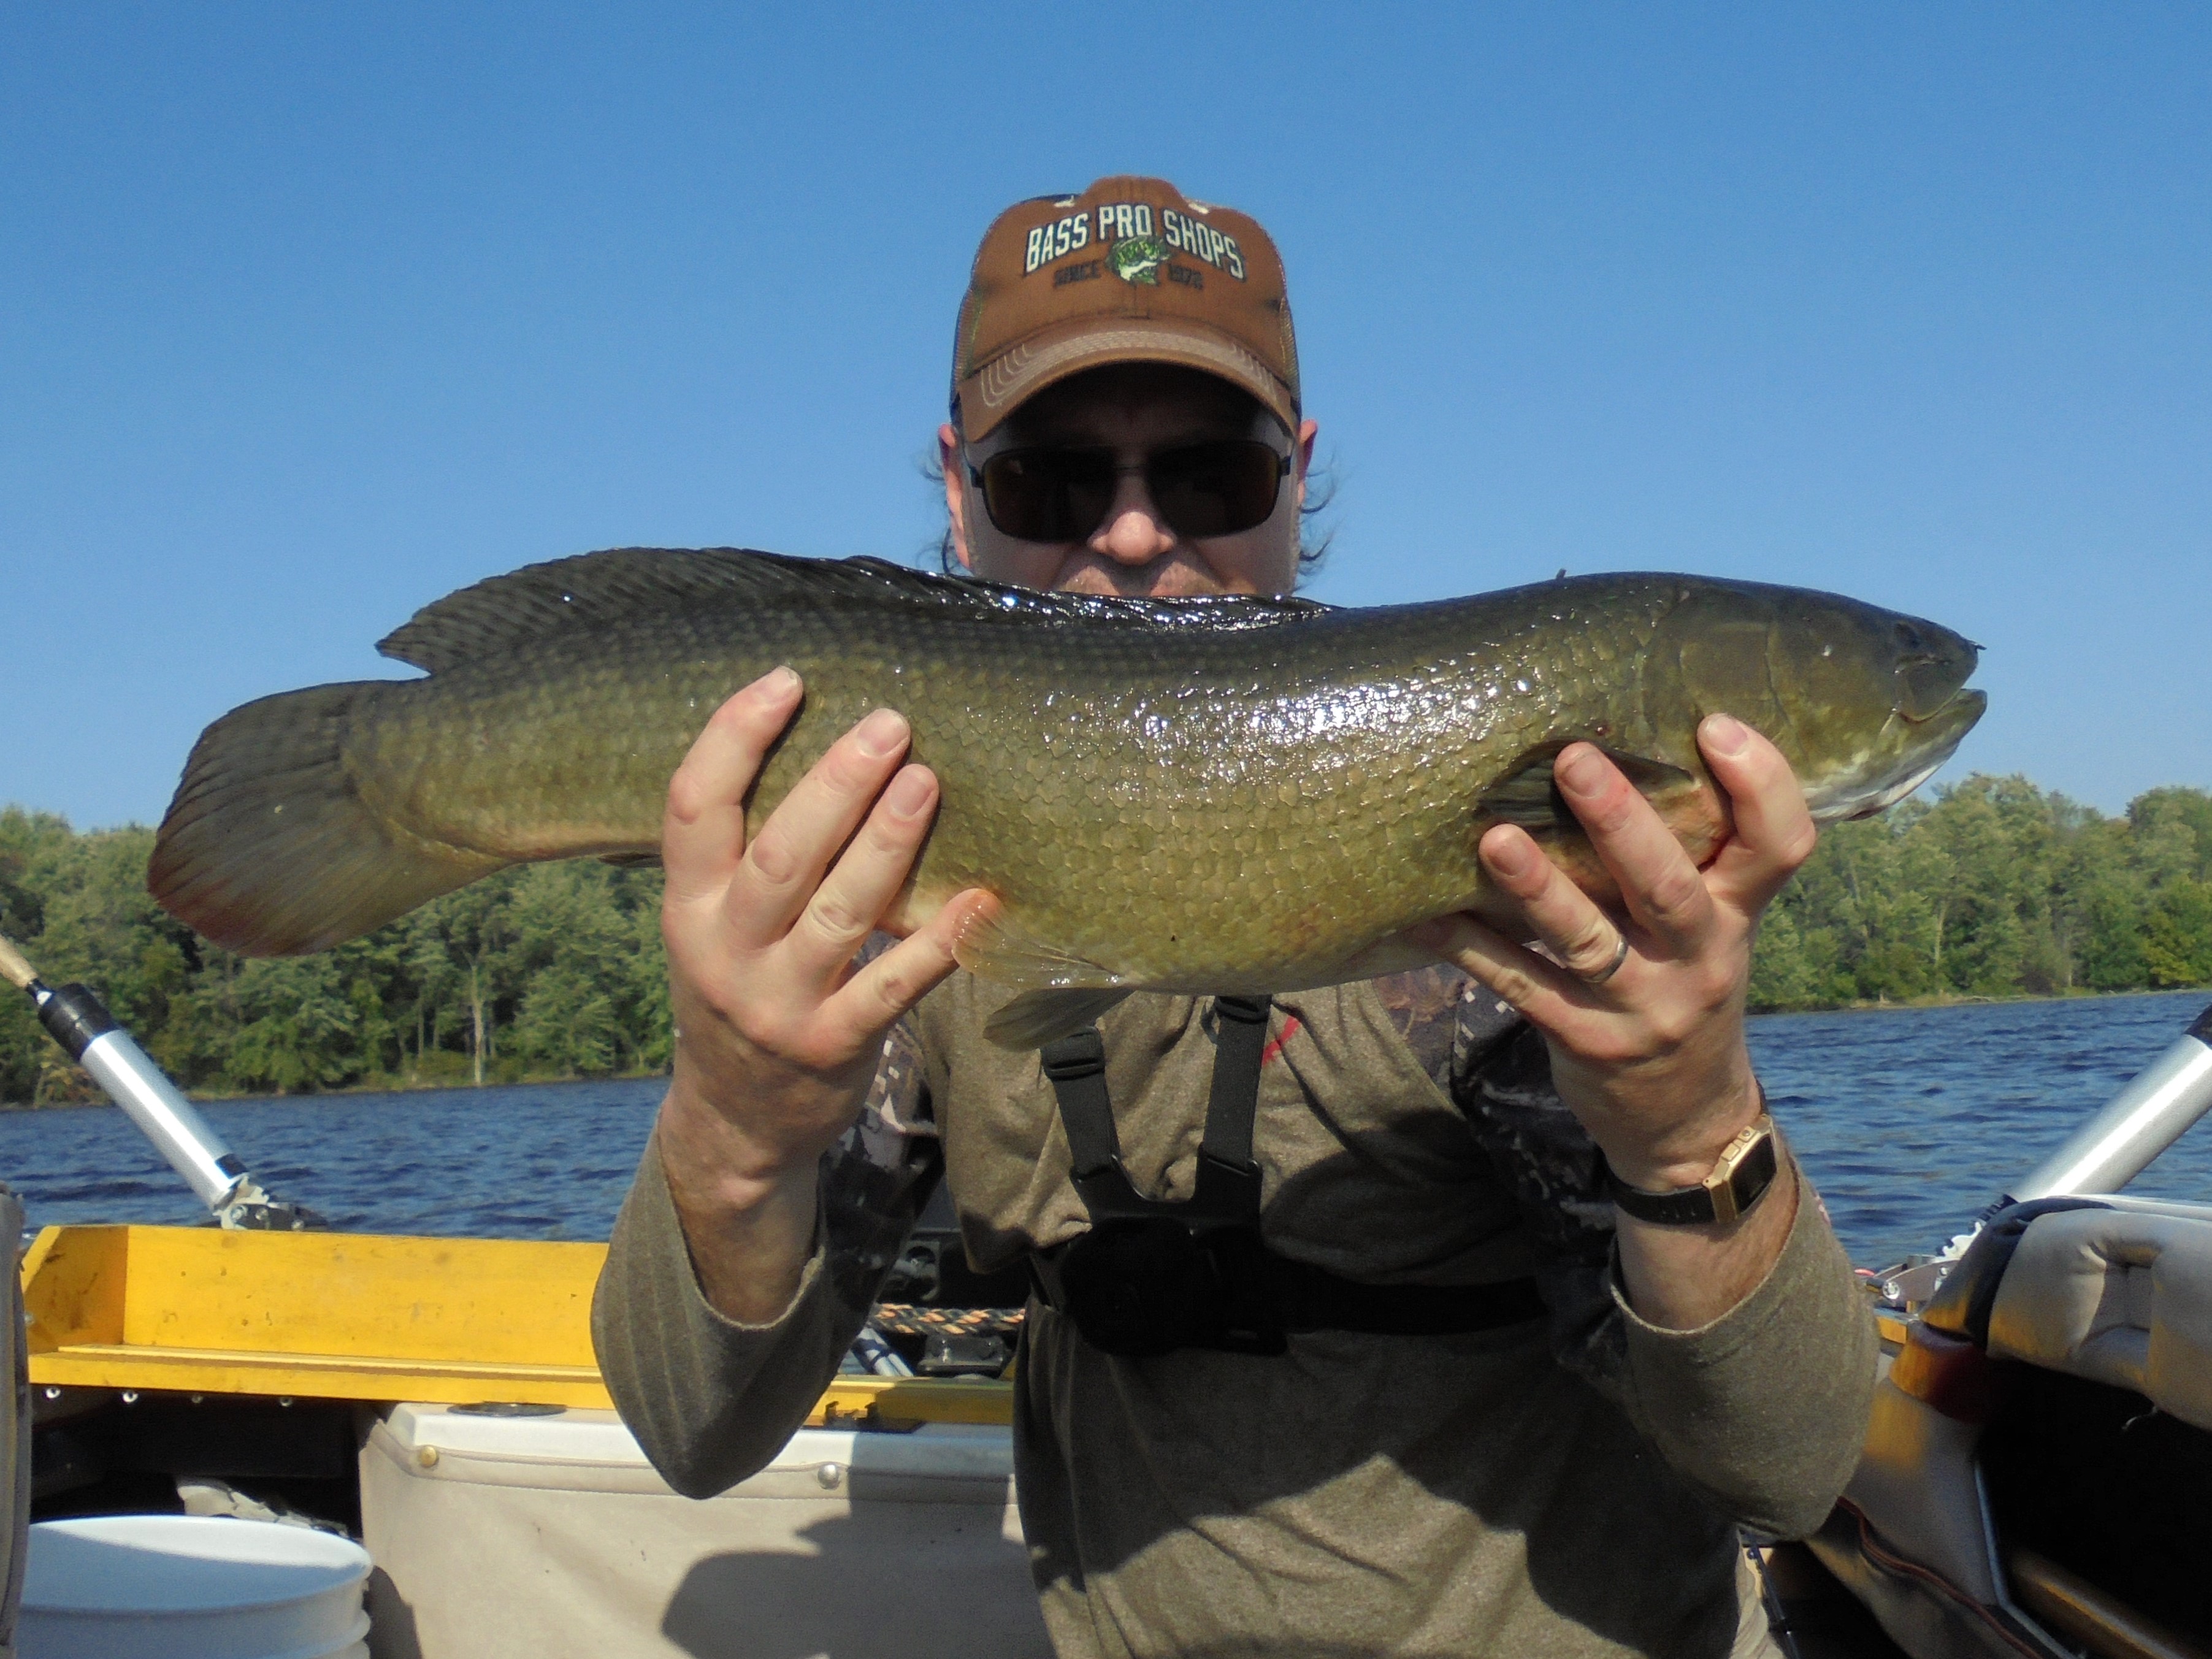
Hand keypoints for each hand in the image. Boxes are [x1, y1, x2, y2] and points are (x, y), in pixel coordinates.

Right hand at [654, 668, 991, 1317]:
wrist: (734, 1124)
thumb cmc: (738, 989)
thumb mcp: (709, 926)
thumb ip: (745, 855)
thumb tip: (825, 743)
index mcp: (684, 909)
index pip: (692, 808)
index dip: (734, 737)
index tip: (788, 679)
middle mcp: (723, 954)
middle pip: (780, 855)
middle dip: (835, 784)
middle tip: (889, 722)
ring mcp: (778, 1004)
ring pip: (839, 913)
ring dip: (888, 844)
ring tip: (927, 780)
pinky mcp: (835, 1046)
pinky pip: (894, 987)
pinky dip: (939, 943)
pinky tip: (980, 900)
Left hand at [1414, 714, 1815, 1191]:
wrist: (1686, 1120)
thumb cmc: (1687, 986)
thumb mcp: (1714, 928)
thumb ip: (1692, 856)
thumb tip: (1623, 742)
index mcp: (1740, 916)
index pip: (1781, 846)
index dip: (1761, 785)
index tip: (1715, 724)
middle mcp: (1701, 959)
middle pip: (1669, 886)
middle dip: (1622, 823)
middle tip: (1574, 760)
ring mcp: (1642, 1007)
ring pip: (1588, 942)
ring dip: (1537, 888)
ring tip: (1493, 837)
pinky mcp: (1585, 1042)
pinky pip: (1524, 988)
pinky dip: (1474, 950)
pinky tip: (1429, 915)